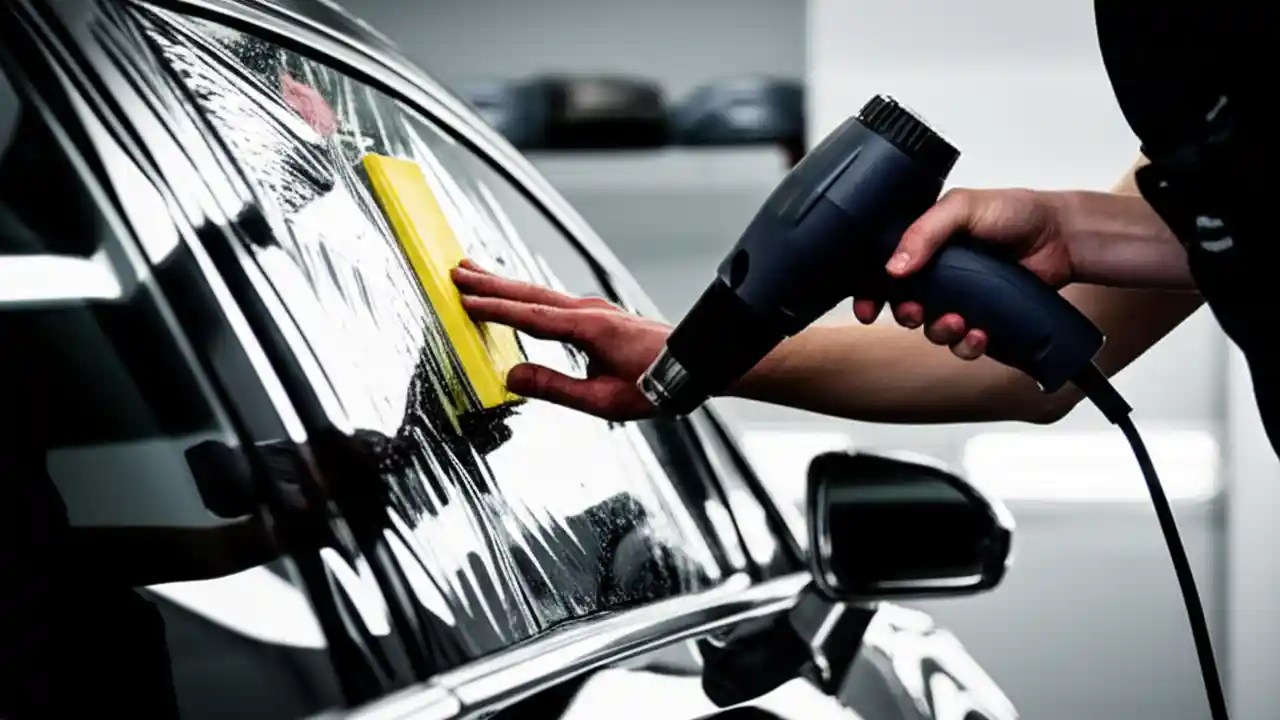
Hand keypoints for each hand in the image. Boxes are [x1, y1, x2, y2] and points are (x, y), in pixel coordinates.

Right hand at [451, 260, 668, 420]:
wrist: (698, 364)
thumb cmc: (657, 385)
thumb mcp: (604, 400)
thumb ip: (555, 388)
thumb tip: (512, 376)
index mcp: (590, 329)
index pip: (531, 317)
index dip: (495, 309)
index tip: (462, 301)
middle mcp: (590, 312)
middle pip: (530, 294)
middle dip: (490, 283)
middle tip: (455, 271)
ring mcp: (595, 310)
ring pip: (540, 292)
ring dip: (506, 283)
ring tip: (475, 273)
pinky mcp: (600, 316)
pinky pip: (553, 300)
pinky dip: (527, 294)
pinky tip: (518, 295)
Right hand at [854, 188, 1071, 360]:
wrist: (1061, 237)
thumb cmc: (1016, 212)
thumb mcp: (963, 207)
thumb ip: (925, 231)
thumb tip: (893, 265)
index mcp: (925, 245)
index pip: (885, 272)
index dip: (871, 293)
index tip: (867, 308)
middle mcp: (939, 275)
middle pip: (905, 306)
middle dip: (907, 315)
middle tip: (917, 312)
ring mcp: (961, 299)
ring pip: (933, 329)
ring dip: (939, 331)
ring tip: (958, 322)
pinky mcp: (984, 319)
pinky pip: (964, 343)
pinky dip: (968, 344)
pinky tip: (980, 333)